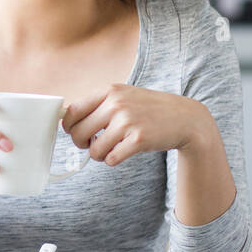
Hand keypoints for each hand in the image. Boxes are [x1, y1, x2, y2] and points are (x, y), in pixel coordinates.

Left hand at [61, 83, 211, 166]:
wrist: (185, 118)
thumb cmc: (149, 109)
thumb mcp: (123, 96)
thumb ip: (98, 104)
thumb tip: (66, 119)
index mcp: (109, 91)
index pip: (73, 111)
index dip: (69, 127)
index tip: (76, 132)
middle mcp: (116, 104)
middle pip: (78, 133)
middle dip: (82, 144)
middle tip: (92, 144)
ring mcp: (128, 121)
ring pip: (94, 150)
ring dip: (99, 155)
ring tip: (111, 148)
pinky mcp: (138, 140)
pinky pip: (111, 159)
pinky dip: (113, 160)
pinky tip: (122, 152)